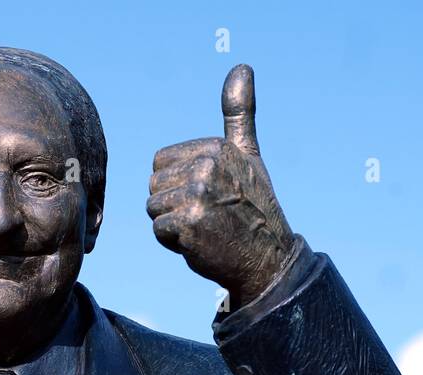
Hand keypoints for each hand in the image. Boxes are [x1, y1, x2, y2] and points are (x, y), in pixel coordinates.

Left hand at [147, 65, 294, 309]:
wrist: (268, 258)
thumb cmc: (253, 207)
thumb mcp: (248, 154)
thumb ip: (239, 114)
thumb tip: (241, 67)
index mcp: (215, 148)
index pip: (161, 164)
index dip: (177, 185)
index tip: (208, 195)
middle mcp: (207, 166)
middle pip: (154, 186)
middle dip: (173, 206)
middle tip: (208, 215)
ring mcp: (198, 195)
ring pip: (154, 209)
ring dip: (173, 226)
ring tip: (205, 228)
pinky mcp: (189, 223)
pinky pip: (159, 231)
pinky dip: (174, 243)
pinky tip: (202, 242)